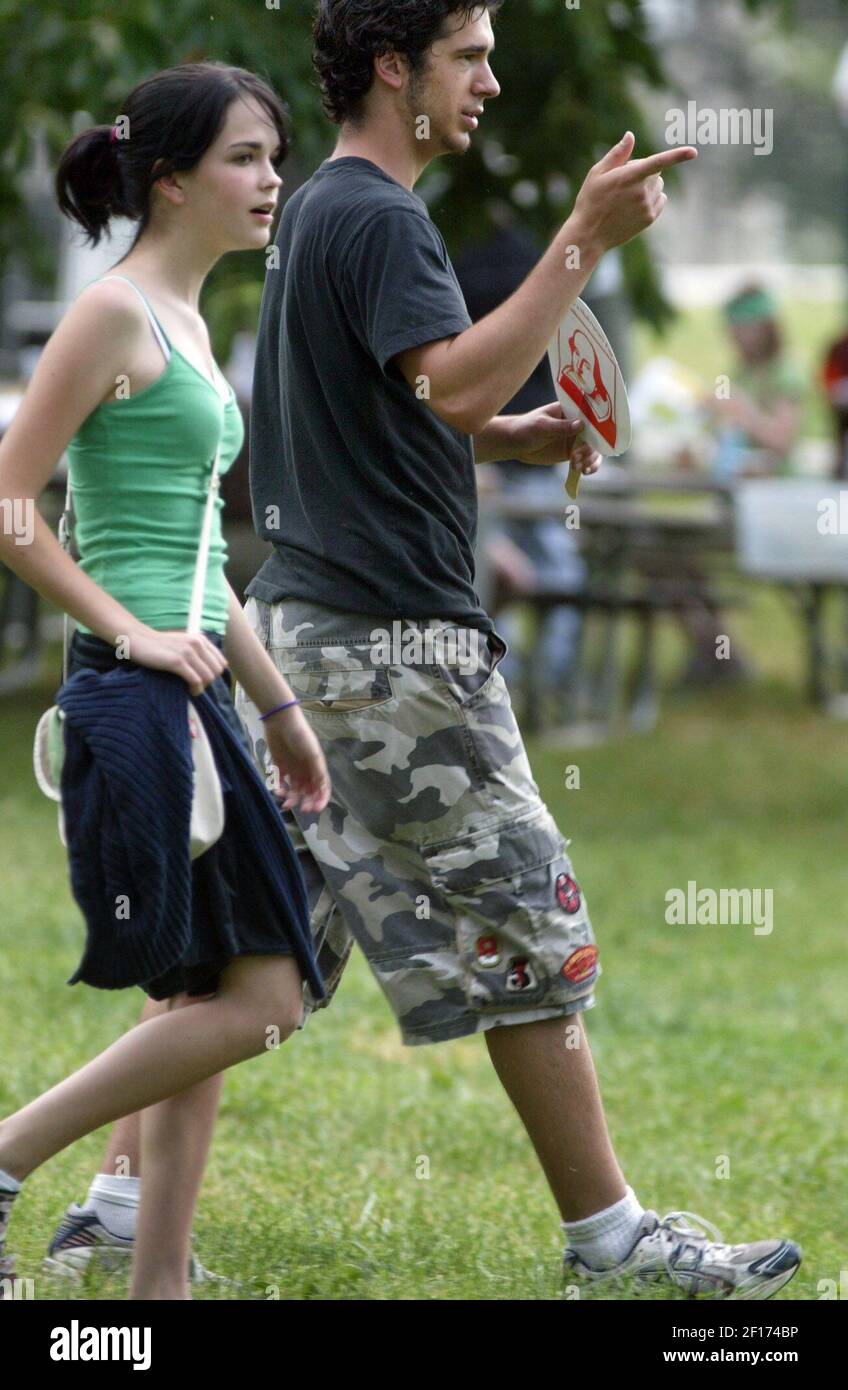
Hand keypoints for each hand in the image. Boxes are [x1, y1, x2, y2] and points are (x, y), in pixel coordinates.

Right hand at [120, 629, 228, 695]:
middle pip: (216, 671)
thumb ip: (197, 651)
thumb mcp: (182, 643)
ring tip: (193, 690)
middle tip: (197, 686)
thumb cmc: (159, 645)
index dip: (215, 674)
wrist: (138, 639)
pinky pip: (195, 680)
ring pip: (208, 677)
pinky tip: (189, 691)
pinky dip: (195, 689)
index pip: (221, 662)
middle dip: (209, 682)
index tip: (204, 679)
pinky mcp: (177, 662)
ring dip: (202, 687)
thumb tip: (211, 670)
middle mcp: (197, 643)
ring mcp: (187, 652)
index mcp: (200, 639)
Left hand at [264, 708, 331, 814]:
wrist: (281, 721)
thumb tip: (323, 790)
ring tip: (286, 803)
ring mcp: (292, 769)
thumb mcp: (313, 754)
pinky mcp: (279, 766)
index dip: (320, 799)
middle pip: (308, 791)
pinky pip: (280, 782)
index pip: (322, 788)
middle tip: (302, 809)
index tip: (315, 809)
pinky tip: (277, 791)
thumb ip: (318, 772)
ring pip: (294, 790)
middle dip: (306, 801)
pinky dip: (279, 789)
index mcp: (317, 767)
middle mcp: (306, 770)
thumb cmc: (301, 736)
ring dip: (291, 798)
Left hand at [511, 403, 601, 475]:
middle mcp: (577, 423)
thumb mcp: (542, 426)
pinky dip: (590, 466)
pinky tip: (584, 472)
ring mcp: (576, 439)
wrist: (515, 444)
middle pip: (596, 435)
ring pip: (594, 449)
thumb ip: (561, 427)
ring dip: (590, 459)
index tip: (595, 438)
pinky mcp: (573, 452)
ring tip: (578, 467)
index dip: (598, 426)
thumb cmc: (526, 428)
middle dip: (590, 448)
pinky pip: (587, 460)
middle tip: (576, 457)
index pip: (591, 415)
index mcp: (571, 410)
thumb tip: (581, 424)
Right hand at [570, 131, 697, 253]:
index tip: (693, 152)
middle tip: (623, 184)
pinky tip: (635, 205)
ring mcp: (646, 207)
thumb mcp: (597, 173)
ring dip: (649, 185)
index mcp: (629, 177)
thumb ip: (617, 154)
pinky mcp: (649, 218)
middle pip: (656, 172)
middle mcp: (641, 192)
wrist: (589, 234)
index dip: (676, 156)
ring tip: (627, 197)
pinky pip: (661, 200)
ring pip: (659, 186)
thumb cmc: (590, 200)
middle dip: (645, 172)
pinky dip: (653, 198)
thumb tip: (630, 136)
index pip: (657, 162)